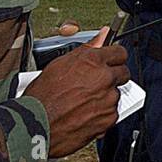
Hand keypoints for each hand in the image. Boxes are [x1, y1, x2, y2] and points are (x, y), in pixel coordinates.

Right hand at [23, 28, 126, 158]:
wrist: (37, 125)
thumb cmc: (43, 96)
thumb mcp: (59, 64)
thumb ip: (86, 49)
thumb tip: (101, 36)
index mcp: (92, 61)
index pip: (119, 52)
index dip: (114, 57)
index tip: (112, 61)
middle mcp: (104, 77)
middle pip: (123, 72)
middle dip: (113, 76)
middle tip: (97, 82)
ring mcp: (109, 98)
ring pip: (116, 93)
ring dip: (106, 96)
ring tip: (84, 101)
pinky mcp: (110, 117)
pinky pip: (113, 112)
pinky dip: (103, 113)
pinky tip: (85, 113)